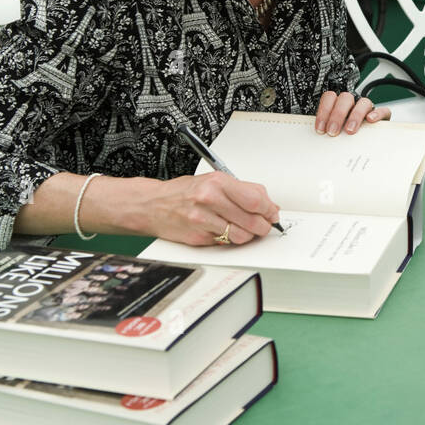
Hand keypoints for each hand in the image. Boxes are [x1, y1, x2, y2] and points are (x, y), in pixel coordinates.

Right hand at [142, 171, 280, 246]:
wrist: (152, 205)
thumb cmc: (185, 192)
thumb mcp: (213, 181)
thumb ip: (243, 191)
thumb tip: (269, 205)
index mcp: (217, 182)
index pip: (256, 199)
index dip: (269, 210)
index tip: (272, 214)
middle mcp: (210, 199)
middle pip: (252, 220)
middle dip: (263, 226)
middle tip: (264, 225)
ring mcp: (203, 220)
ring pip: (242, 236)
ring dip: (248, 235)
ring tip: (242, 228)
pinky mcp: (198, 237)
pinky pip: (226, 243)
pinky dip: (230, 239)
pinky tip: (224, 231)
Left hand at [315, 90, 390, 135]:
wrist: (366, 143)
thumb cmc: (345, 136)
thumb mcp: (335, 132)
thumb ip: (329, 130)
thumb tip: (321, 137)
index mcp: (339, 104)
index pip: (330, 97)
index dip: (324, 112)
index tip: (321, 129)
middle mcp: (353, 104)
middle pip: (345, 98)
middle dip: (337, 115)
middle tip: (332, 131)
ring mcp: (367, 109)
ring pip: (363, 102)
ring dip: (355, 115)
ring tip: (349, 130)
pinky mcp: (382, 116)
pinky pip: (382, 110)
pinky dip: (376, 114)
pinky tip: (370, 120)